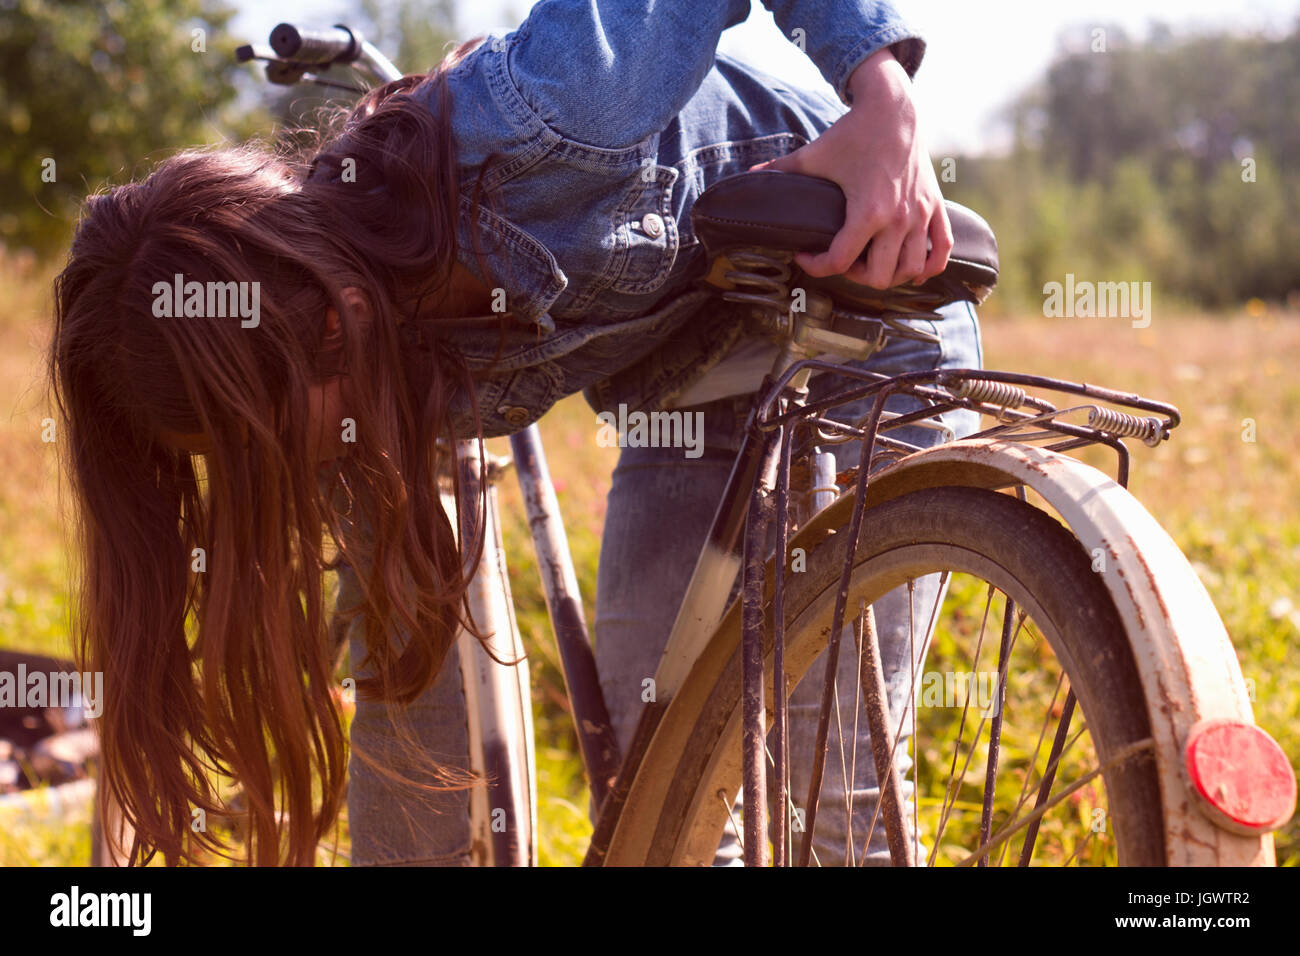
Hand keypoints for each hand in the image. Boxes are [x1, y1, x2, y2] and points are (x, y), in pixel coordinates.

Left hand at [750, 47, 951, 288]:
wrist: (893, 107)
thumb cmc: (852, 132)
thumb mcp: (813, 155)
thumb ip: (780, 170)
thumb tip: (748, 176)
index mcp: (868, 212)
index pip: (839, 262)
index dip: (815, 266)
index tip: (804, 254)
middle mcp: (898, 219)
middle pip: (878, 277)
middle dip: (853, 276)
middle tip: (840, 258)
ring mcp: (920, 215)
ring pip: (910, 271)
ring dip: (888, 275)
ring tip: (870, 260)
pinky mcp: (935, 207)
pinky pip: (941, 251)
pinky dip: (927, 265)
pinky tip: (910, 265)